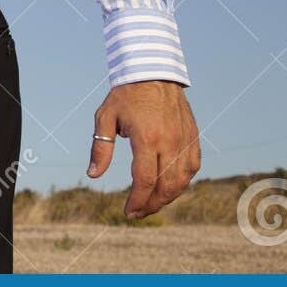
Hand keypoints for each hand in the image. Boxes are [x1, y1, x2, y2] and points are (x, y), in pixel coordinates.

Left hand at [87, 80, 200, 219]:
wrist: (153, 72)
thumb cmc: (125, 95)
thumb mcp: (105, 117)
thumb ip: (100, 147)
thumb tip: (93, 174)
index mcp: (147, 138)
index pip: (145, 180)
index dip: (137, 200)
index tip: (127, 212)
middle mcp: (170, 142)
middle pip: (166, 186)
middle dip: (151, 204)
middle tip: (138, 213)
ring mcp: (185, 140)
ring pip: (182, 180)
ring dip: (167, 197)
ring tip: (151, 204)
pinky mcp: (193, 138)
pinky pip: (192, 168)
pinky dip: (182, 182)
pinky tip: (169, 188)